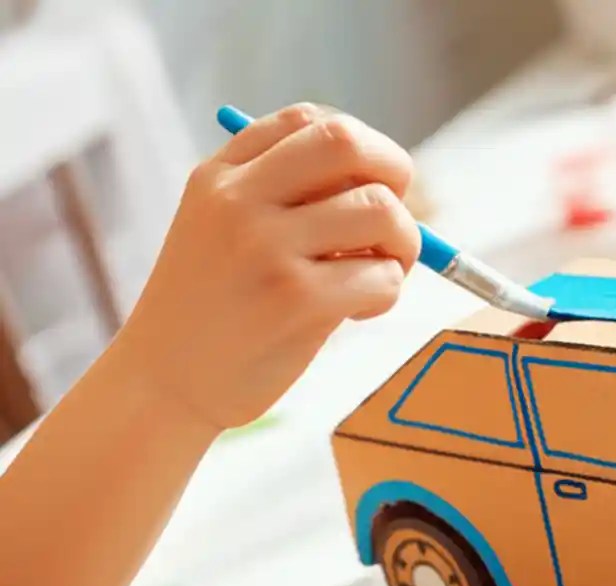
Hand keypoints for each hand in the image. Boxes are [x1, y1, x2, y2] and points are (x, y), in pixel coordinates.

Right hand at [116, 103, 420, 429]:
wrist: (162, 384)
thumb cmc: (212, 307)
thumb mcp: (218, 227)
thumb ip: (282, 191)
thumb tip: (383, 175)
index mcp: (220, 176)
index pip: (308, 119)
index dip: (357, 146)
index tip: (362, 184)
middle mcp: (239, 200)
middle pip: (348, 142)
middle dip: (394, 172)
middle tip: (391, 219)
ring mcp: (267, 248)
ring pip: (382, 210)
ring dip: (402, 244)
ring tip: (377, 272)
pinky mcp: (297, 301)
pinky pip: (383, 276)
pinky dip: (388, 292)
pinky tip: (356, 312)